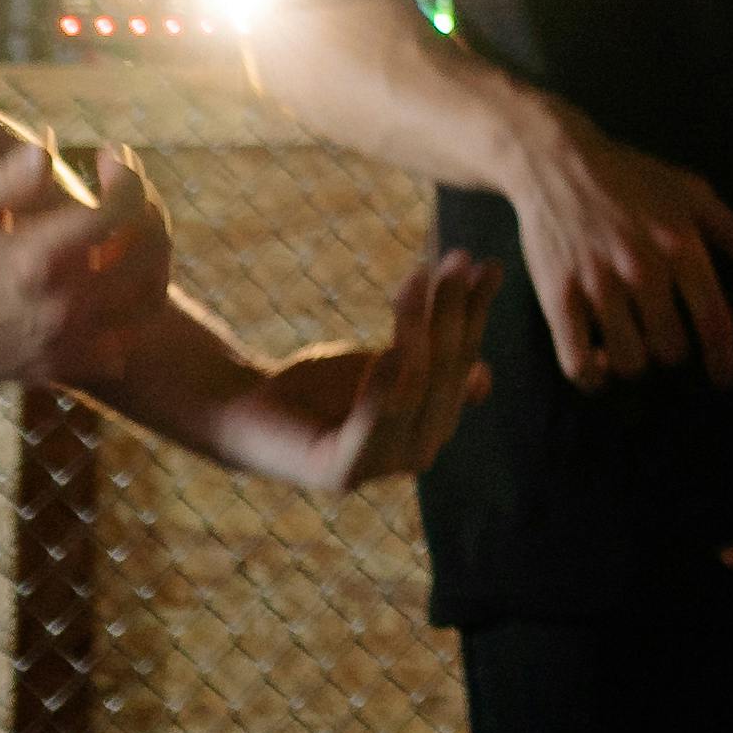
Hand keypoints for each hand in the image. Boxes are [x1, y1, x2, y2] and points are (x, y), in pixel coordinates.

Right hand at [0, 145, 173, 393]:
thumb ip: (7, 178)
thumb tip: (48, 148)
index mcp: (39, 258)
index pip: (120, 214)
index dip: (126, 178)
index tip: (110, 159)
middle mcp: (60, 304)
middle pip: (146, 256)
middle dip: (149, 213)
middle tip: (129, 194)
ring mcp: (62, 342)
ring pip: (144, 306)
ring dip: (151, 265)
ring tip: (132, 238)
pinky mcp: (54, 369)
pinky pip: (119, 350)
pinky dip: (129, 320)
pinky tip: (112, 292)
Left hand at [197, 250, 494, 495]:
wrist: (244, 410)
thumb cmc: (319, 384)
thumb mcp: (387, 362)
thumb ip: (432, 360)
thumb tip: (487, 373)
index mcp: (436, 424)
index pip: (467, 360)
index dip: (477, 312)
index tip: (487, 264)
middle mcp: (420, 450)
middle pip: (445, 372)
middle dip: (453, 312)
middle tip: (455, 259)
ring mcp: (382, 467)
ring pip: (414, 388)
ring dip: (419, 329)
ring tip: (416, 276)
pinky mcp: (342, 473)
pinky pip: (372, 423)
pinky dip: (384, 387)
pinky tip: (389, 351)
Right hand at [500, 121, 732, 388]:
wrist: (558, 162)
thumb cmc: (633, 178)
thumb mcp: (692, 193)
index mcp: (681, 245)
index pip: (714, 319)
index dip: (724, 359)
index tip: (723, 380)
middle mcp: (642, 268)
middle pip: (671, 350)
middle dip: (672, 352)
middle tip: (663, 336)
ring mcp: (598, 284)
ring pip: (629, 362)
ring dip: (634, 363)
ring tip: (631, 344)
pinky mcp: (558, 296)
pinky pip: (578, 364)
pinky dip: (593, 377)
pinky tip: (599, 362)